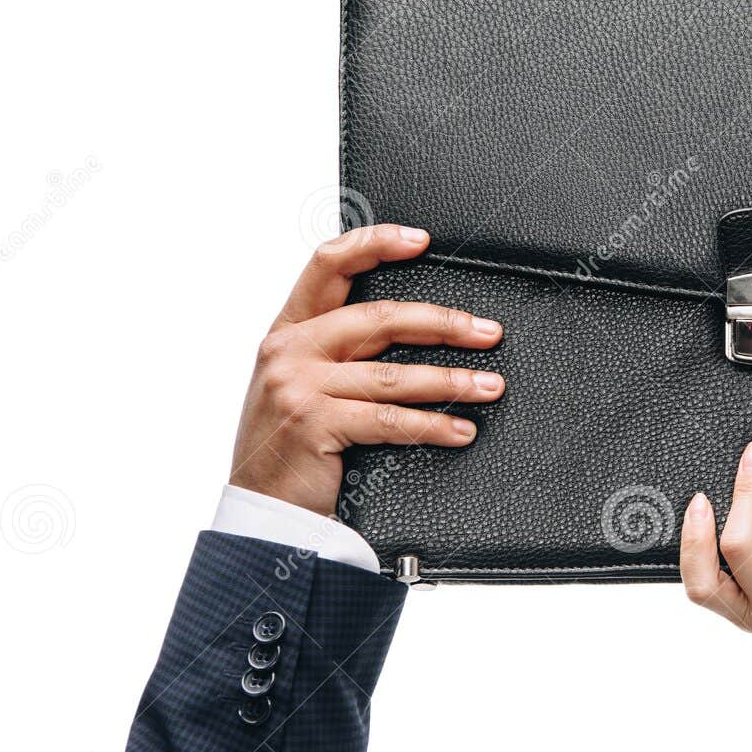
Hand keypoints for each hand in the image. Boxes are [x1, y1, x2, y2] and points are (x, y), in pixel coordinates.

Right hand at [229, 225, 504, 515]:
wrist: (261, 510)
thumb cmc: (292, 447)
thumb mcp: (302, 385)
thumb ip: (338, 353)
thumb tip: (416, 327)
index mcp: (287, 331)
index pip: (328, 264)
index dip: (375, 244)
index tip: (421, 241)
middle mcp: (288, 350)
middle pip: (380, 318)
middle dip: (443, 323)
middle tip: (487, 331)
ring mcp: (298, 386)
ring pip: (394, 374)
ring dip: (452, 381)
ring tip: (490, 386)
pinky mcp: (313, 424)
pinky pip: (390, 419)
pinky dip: (433, 425)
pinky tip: (461, 429)